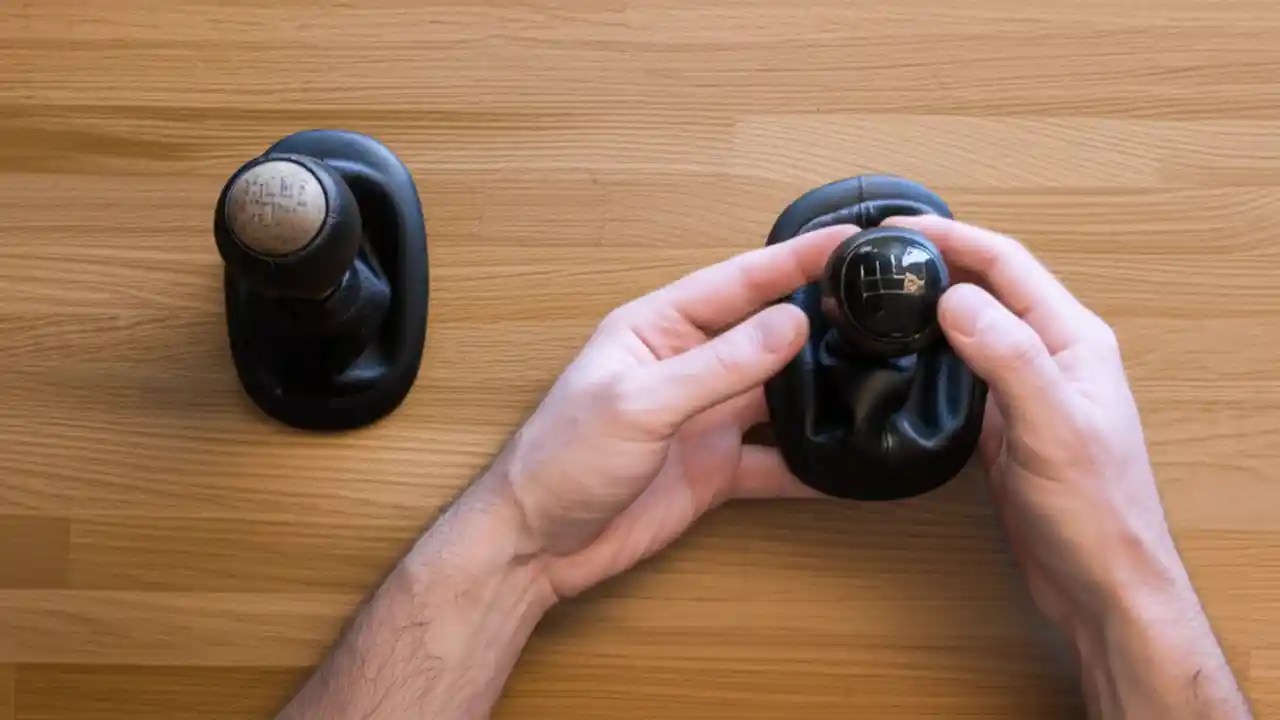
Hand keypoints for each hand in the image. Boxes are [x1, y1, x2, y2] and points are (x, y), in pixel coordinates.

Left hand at [487, 226, 850, 599]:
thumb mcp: (639, 403)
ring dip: (823, 389)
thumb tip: (790, 326)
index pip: (737, 282)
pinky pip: (775, 461)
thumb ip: (718, 366)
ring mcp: (705, 419)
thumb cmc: (563, 458)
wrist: (536, 544)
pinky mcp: (715, 470)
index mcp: (657, 329)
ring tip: (883, 374)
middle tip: (884, 306)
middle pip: (765, 334)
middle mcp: (687, 366)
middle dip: (819, 319)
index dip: (793, 261)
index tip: (848, 242)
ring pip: (778, 395)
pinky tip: (851, 462)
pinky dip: (811, 463)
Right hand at [887, 214, 1184, 627]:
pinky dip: (925, 358)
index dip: (952, 238)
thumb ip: (1008, 356)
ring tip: (872, 301)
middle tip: (872, 262)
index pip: (1007, 264)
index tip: (895, 232)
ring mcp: (1024, 389)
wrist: (1101, 584)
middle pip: (985, 288)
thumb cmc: (1094, 511)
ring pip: (968, 329)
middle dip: (933, 264)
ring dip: (926, 309)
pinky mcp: (1001, 424)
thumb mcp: (1053, 426)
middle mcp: (1050, 354)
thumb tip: (954, 299)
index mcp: (1073, 339)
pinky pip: (959, 373)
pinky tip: (893, 362)